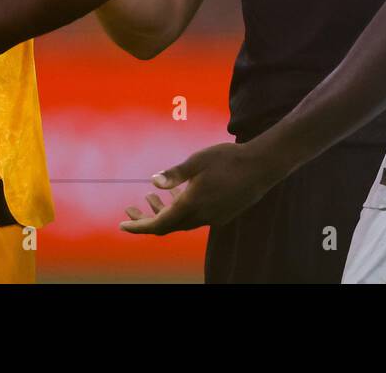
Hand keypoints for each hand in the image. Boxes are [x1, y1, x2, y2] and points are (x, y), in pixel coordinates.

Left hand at [118, 141, 278, 234]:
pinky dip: (180, 209)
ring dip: (164, 212)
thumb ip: (175, 174)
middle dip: (146, 218)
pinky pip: (194, 217)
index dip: (139, 226)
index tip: (123, 224)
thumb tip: (152, 182)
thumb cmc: (228, 159)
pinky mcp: (222, 213)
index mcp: (191, 204)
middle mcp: (201, 216)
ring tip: (148, 198)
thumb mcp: (197, 161)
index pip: (158, 225)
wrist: (262, 166)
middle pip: (167, 225)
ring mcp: (213, 217)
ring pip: (181, 220)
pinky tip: (178, 194)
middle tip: (129, 209)